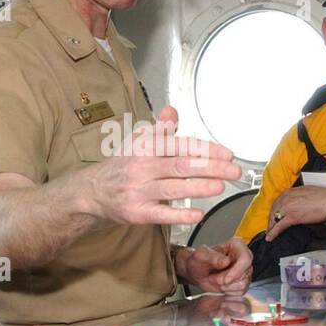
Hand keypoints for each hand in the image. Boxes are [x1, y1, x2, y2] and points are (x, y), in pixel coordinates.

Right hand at [83, 104, 240, 226]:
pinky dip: (181, 215)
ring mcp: (139, 191)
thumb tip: (172, 111)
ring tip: (221, 186)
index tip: (227, 153)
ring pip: (174, 189)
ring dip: (200, 188)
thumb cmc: (121, 165)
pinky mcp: (137, 212)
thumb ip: (159, 129)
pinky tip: (198, 213)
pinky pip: (161, 214)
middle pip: (182, 166)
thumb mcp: (136, 141)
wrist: (92, 191)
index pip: (181, 145)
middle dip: (211, 168)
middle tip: (233, 170)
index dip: (206, 149)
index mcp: (145, 147)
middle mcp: (142, 167)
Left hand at [177, 238, 252, 293]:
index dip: (237, 271)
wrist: (197, 272)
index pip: (246, 259)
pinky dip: (228, 291)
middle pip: (244, 274)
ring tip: (215, 279)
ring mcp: (244, 271)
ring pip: (243, 285)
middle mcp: (243, 257)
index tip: (226, 279)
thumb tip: (227, 261)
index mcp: (236, 245)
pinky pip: (240, 292)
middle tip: (213, 277)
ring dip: (226, 286)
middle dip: (226, 280)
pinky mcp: (242, 282)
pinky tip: (220, 285)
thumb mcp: (201, 256)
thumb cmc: (199, 261)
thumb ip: (213, 257)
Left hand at [264, 186, 325, 240]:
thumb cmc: (324, 197)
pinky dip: (273, 233)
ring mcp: (288, 208)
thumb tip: (297, 202)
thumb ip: (298, 196)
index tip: (273, 215)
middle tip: (270, 226)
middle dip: (271, 219)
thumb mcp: (307, 192)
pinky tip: (270, 237)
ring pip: (274, 219)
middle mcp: (287, 198)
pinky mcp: (292, 217)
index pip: (277, 202)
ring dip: (271, 227)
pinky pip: (279, 226)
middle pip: (273, 210)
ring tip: (269, 233)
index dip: (274, 210)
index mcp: (290, 191)